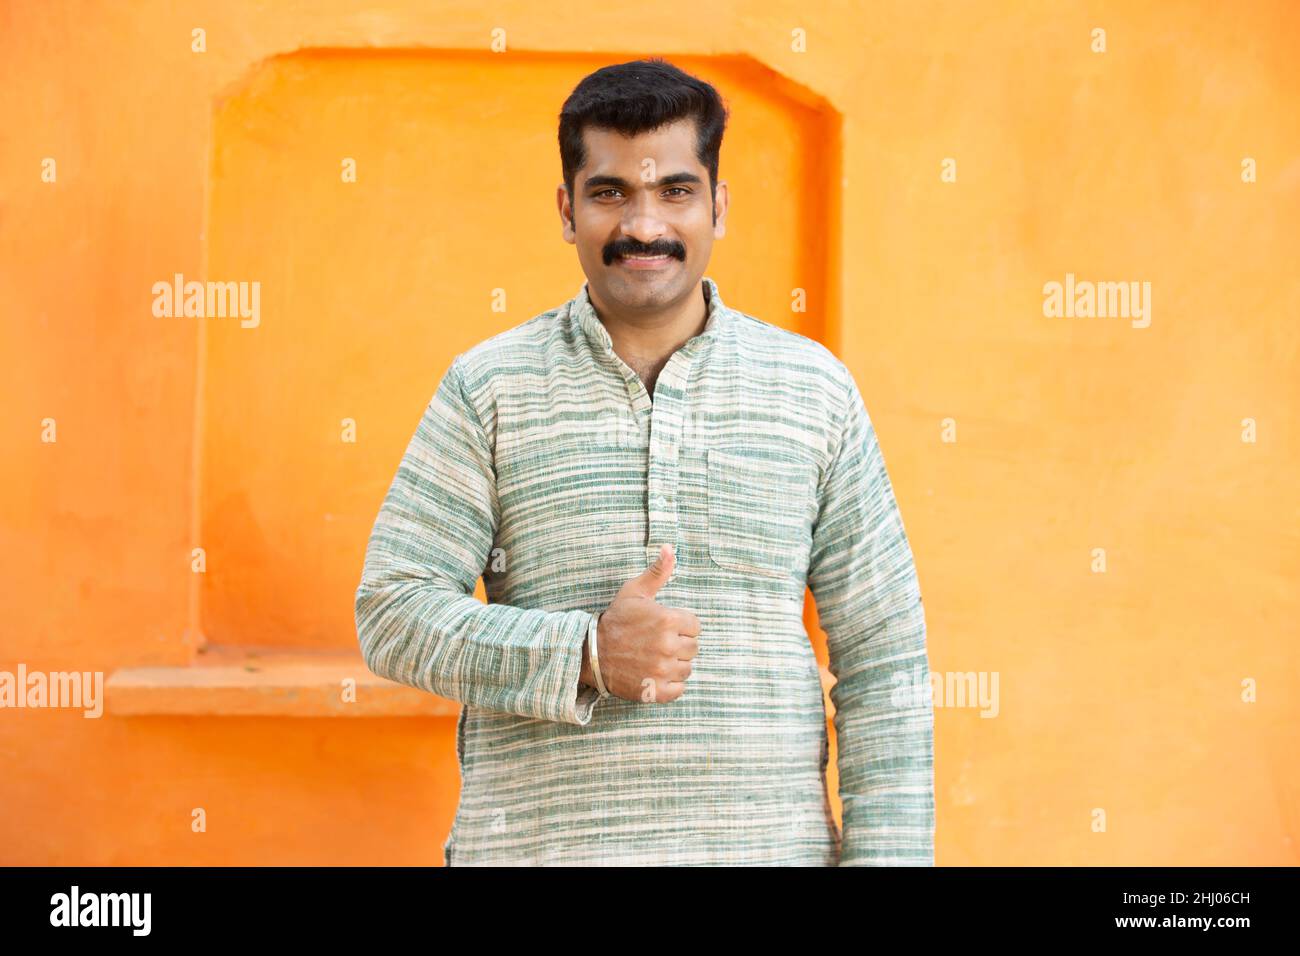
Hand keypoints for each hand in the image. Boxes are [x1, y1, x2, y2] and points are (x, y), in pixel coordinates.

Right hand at [591, 544, 699, 702]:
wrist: (590, 652)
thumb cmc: (616, 620)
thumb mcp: (634, 592)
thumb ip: (657, 572)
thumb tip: (669, 548)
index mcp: (667, 620)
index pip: (695, 626)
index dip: (681, 625)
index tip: (664, 627)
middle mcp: (668, 646)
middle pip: (693, 648)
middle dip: (678, 645)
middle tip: (656, 643)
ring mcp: (662, 670)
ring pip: (686, 669)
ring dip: (674, 665)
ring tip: (654, 658)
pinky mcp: (655, 691)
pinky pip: (679, 689)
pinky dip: (669, 685)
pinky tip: (654, 674)